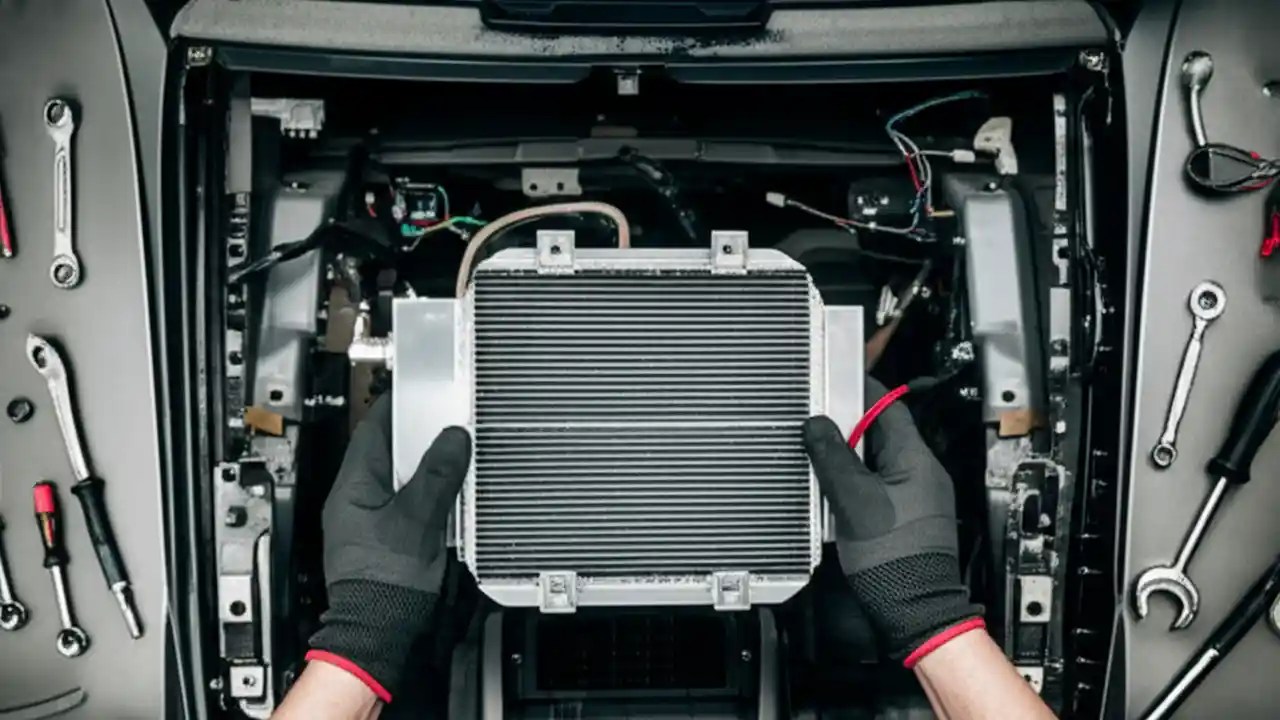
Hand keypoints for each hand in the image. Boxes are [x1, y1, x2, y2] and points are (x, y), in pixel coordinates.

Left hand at [306, 395, 470, 702]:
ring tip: (453, 457)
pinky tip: (449, 496)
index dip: (398, 405)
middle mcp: (356, 498)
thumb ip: (437, 475)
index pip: (373, 428)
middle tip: (447, 422)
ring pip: (400, 477)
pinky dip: (428, 493)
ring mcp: (370, 519)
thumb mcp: (418, 518)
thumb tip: (453, 439)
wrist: (379, 630)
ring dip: (426, 467)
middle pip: (389, 451)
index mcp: (353, 485)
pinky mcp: (386, 538)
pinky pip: (408, 502)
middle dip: (419, 436)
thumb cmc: (384, 582)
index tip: (421, 389)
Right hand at [803, 379, 981, 666]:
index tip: (833, 381)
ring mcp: (914, 495)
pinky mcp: (903, 516)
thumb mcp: (853, 500)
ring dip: (848, 458)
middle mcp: (920, 472)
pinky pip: (875, 486)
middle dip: (846, 429)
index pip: (887, 406)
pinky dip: (853, 483)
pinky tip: (833, 493)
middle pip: (878, 433)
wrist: (912, 607)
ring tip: (821, 461)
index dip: (859, 391)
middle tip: (815, 426)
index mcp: (915, 458)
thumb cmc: (895, 559)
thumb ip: (832, 458)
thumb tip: (816, 426)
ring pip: (874, 461)